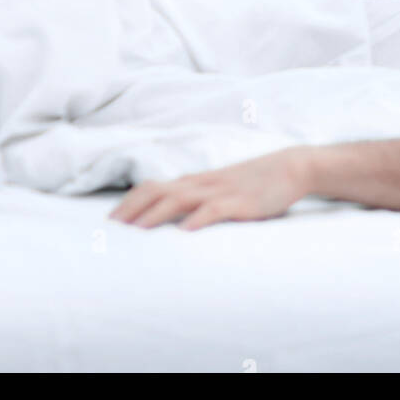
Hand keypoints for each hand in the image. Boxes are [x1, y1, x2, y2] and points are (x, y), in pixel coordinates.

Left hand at [108, 147, 313, 230]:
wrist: (291, 167)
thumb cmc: (255, 182)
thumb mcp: (221, 188)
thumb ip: (198, 199)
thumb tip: (174, 220)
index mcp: (195, 181)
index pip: (151, 187)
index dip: (128, 203)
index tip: (109, 222)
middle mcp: (201, 183)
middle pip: (157, 190)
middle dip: (131, 209)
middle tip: (111, 230)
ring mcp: (221, 191)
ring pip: (179, 198)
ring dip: (154, 214)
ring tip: (136, 232)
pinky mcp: (241, 201)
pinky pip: (215, 209)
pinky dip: (198, 219)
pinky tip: (185, 232)